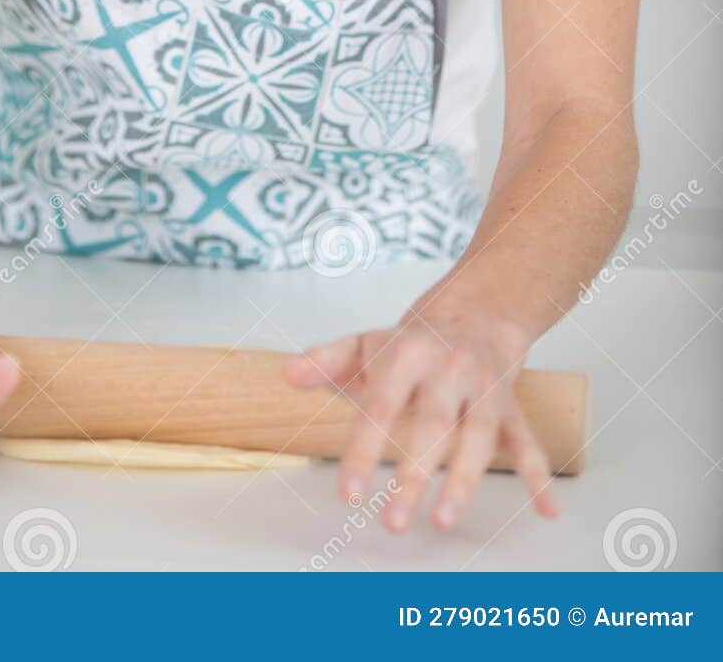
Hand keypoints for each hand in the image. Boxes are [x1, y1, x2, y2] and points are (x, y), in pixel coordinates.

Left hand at [284, 308, 559, 531]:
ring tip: (444, 522)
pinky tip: (547, 511)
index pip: (380, 406)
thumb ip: (325, 361)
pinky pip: (528, 443)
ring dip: (464, 481)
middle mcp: (448, 372)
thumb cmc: (410, 343)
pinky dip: (540, 477)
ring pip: (479, 438)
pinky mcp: (511, 409)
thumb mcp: (364, 344)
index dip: (363, 450)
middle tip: (393, 523)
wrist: (476, 311)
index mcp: (406, 356)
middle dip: (414, 475)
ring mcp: (483, 391)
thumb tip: (287, 374)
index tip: (348, 495)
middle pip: (433, 427)